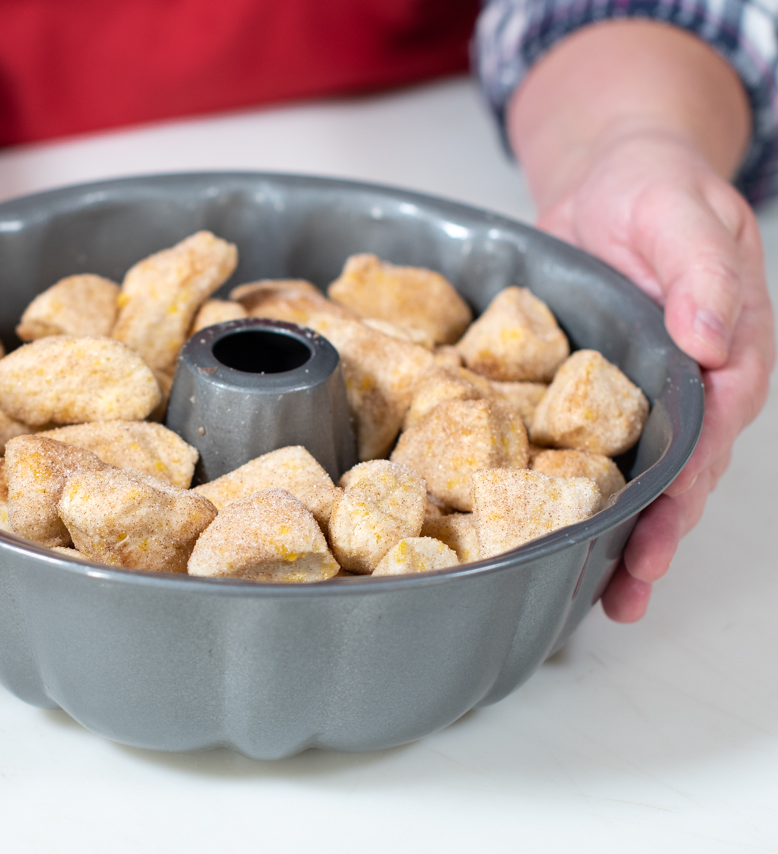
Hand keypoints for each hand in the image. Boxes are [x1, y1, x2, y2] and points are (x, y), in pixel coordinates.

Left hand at [535, 131, 774, 620]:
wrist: (607, 179)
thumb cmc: (653, 187)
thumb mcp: (680, 214)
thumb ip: (700, 274)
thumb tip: (714, 340)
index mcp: (729, 343)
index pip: (720, 420)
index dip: (695, 474)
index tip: (668, 517)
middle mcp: (698, 379)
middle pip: (691, 468)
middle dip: (665, 530)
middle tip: (635, 584)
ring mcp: (653, 391)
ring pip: (652, 474)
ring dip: (636, 535)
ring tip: (614, 598)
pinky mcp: (606, 392)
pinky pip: (603, 450)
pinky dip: (592, 496)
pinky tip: (573, 541)